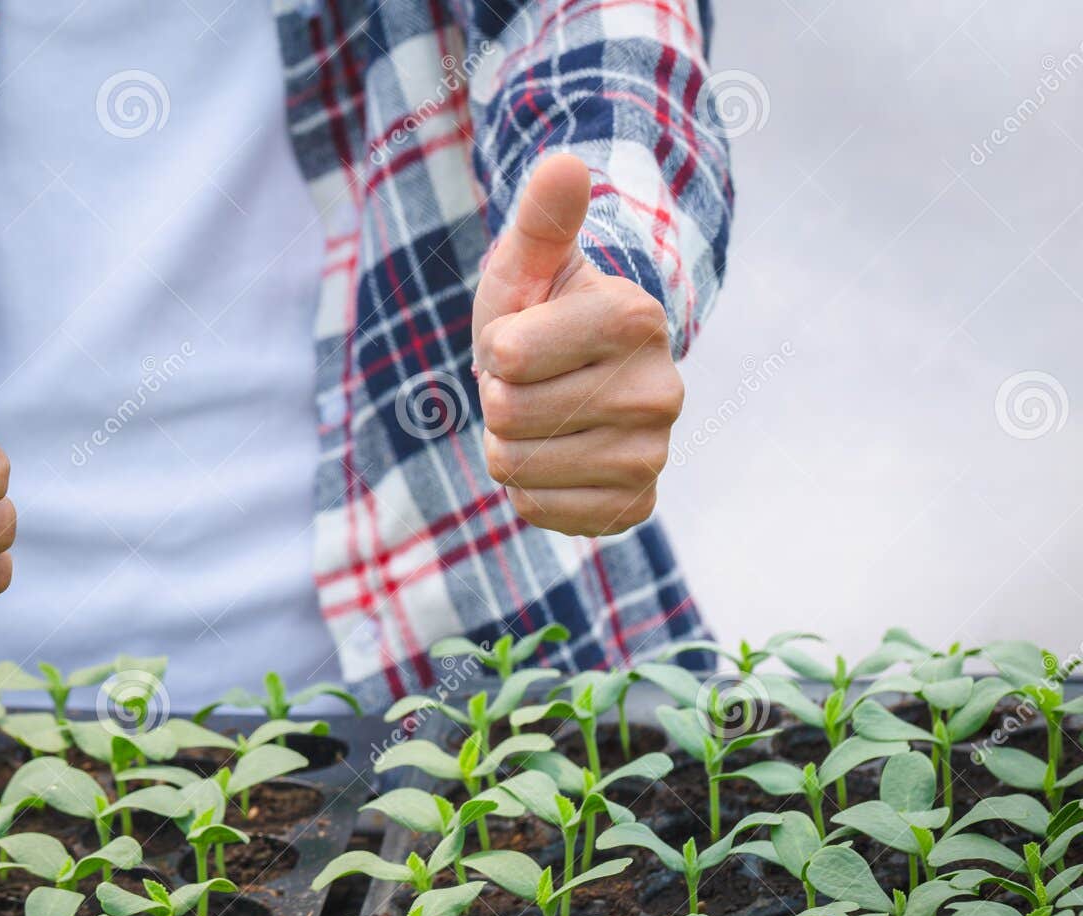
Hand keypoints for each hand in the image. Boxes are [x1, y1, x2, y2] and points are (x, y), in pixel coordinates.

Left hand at [472, 154, 682, 536]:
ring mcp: (653, 454)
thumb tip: (561, 164)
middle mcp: (661, 391)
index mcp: (635, 319)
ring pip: (517, 468)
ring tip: (540, 418)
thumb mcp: (529, 265)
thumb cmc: (538, 315)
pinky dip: (528, 489)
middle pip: (508, 415)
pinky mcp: (635, 505)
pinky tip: (555, 459)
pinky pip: (539, 510)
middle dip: (497, 398)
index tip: (522, 339)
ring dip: (507, 445)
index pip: (505, 357)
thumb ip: (541, 219)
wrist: (571, 382)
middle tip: (528, 384)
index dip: (494, 348)